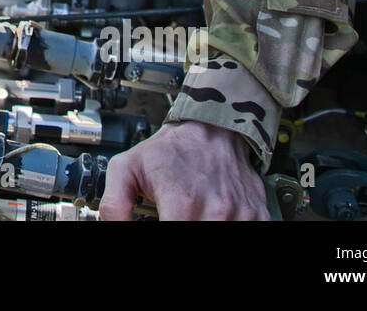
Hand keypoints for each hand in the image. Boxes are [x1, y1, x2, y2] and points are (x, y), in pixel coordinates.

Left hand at [99, 120, 268, 220]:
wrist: (210, 127)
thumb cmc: (170, 148)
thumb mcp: (127, 167)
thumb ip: (114, 204)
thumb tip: (108, 226)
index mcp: (182, 202)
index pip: (173, 236)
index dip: (158, 237)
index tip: (156, 225)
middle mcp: (215, 210)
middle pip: (198, 240)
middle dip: (180, 232)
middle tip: (171, 218)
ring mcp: (240, 213)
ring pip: (223, 236)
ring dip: (204, 228)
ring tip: (190, 216)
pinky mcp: (258, 214)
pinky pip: (250, 232)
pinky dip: (230, 229)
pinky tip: (211, 218)